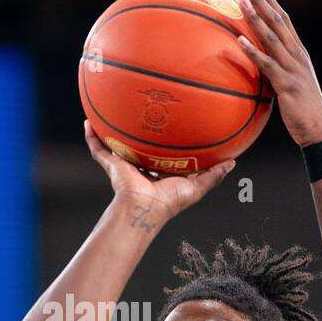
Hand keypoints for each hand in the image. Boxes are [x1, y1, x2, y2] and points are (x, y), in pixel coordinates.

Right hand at [84, 120, 234, 219]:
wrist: (145, 208)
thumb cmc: (169, 202)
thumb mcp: (196, 187)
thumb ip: (213, 175)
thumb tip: (233, 163)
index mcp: (158, 172)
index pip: (161, 155)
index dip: (166, 143)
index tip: (172, 128)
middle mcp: (140, 167)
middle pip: (138, 146)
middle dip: (139, 134)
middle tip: (143, 113)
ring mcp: (124, 165)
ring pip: (116, 144)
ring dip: (112, 131)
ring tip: (110, 112)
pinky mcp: (112, 164)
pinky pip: (98, 148)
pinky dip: (92, 137)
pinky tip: (88, 122)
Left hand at [236, 0, 321, 146]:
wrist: (318, 130)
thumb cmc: (301, 110)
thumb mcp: (290, 84)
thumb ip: (276, 70)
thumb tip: (258, 64)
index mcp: (298, 52)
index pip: (283, 19)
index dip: (270, 0)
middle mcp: (297, 55)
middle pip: (277, 20)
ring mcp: (293, 68)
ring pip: (272, 37)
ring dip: (255, 17)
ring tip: (241, 1)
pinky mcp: (286, 84)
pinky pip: (267, 65)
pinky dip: (253, 51)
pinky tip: (239, 41)